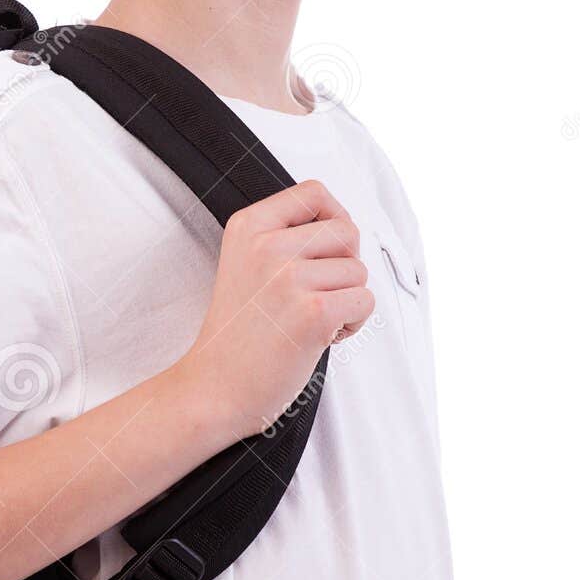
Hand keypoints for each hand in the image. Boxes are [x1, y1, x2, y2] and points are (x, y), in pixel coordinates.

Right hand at [178, 178, 372, 442]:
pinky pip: (365, 301)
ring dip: (346, 299)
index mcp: (248, 226)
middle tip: (317, 293)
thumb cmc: (238, 332)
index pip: (314, 192)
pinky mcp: (314, 312)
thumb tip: (344, 226)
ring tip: (310, 321)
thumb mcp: (245, 263)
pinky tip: (319, 337)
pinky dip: (352, 324)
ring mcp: (290, 277)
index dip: (333, 218)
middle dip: (344, 264)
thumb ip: (285, 237)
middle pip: (347, 230)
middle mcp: (267, 245)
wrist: (214, 387)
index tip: (324, 250)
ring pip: (359, 271)